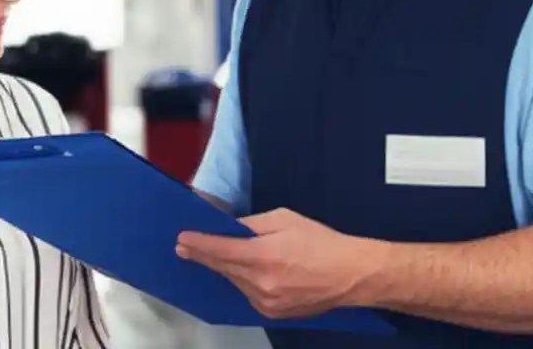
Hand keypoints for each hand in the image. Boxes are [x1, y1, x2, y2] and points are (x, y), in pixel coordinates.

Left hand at [176, 208, 376, 318]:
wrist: (351, 275)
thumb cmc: (322, 242)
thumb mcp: (286, 219)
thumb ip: (253, 224)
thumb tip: (231, 228)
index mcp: (265, 255)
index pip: (221, 250)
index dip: (199, 244)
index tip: (182, 239)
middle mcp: (261, 282)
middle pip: (223, 268)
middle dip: (204, 256)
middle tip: (184, 247)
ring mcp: (266, 302)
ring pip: (235, 282)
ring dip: (225, 268)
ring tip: (216, 255)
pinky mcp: (272, 313)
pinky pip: (248, 294)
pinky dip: (243, 281)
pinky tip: (246, 272)